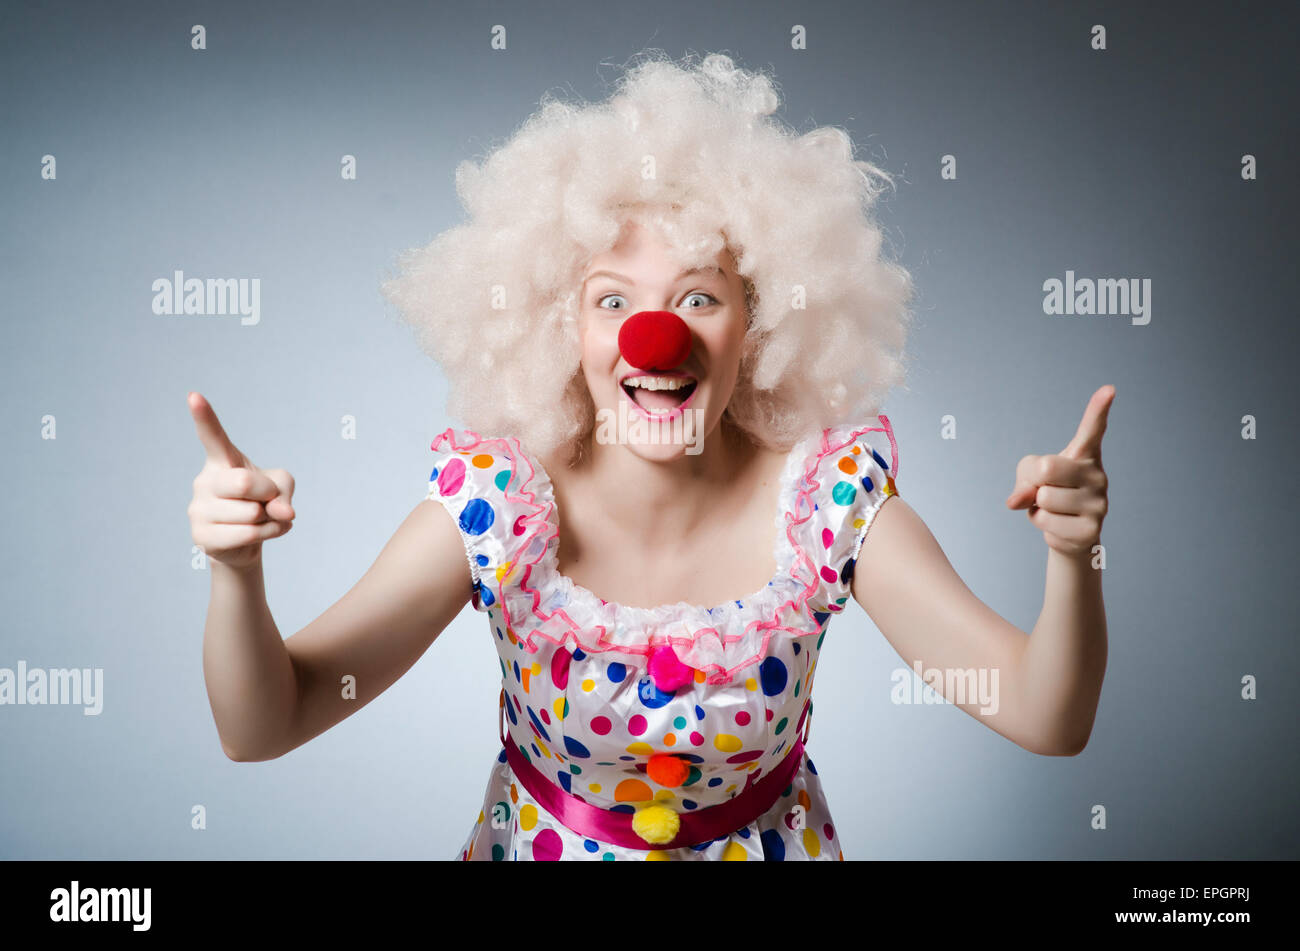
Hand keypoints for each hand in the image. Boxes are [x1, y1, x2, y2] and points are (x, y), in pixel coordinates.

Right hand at [186, 392, 295, 569]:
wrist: (248, 540)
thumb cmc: (263, 503)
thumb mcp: (282, 487)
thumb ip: (285, 492)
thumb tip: (282, 512)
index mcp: (222, 460)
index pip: (213, 436)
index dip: (204, 417)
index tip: (193, 396)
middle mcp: (204, 480)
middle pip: (244, 482)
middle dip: (268, 494)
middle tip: (268, 500)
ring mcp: (198, 509)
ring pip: (250, 514)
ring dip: (269, 519)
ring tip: (261, 519)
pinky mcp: (201, 536)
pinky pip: (247, 535)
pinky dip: (269, 534)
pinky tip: (263, 532)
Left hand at [1005, 385, 1112, 558]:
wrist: (1066, 531)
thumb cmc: (1048, 492)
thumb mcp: (1029, 476)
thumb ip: (1022, 480)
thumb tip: (1015, 501)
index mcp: (1083, 455)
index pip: (1092, 429)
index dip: (1098, 409)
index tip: (1109, 389)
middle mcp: (1097, 475)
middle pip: (1047, 468)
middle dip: (1035, 482)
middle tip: (1047, 490)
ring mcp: (1099, 502)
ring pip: (1043, 498)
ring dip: (1037, 507)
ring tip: (1053, 509)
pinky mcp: (1092, 528)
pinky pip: (1046, 522)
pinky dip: (1041, 524)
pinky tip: (1058, 525)